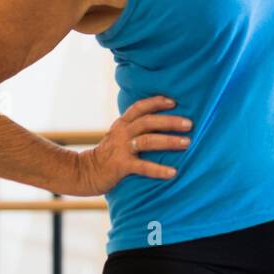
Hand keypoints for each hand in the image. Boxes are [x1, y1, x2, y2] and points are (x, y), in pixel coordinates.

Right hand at [69, 95, 191, 195]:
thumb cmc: (109, 154)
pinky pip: (143, 166)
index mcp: (122, 124)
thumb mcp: (119, 136)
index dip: (156, 102)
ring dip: (169, 141)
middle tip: (189, 124)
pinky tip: (173, 172)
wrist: (84, 172)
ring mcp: (121, 149)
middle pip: (148, 121)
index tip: (174, 102)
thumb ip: (135, 128)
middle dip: (170, 121)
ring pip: (148, 140)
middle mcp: (122, 133)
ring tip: (187, 143)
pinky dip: (158, 169)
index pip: (140, 107)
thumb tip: (162, 122)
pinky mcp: (121, 166)